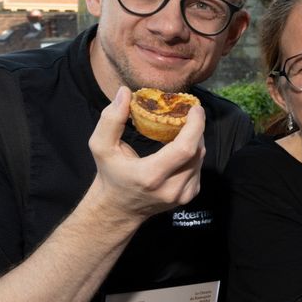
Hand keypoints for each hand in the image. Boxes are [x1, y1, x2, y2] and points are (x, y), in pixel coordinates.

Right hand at [85, 87, 207, 226]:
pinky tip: (181, 146)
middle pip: (197, 152)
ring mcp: (182, 195)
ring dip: (196, 140)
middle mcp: (170, 189)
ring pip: (200, 160)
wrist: (119, 209)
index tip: (195, 108)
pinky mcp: (188, 196)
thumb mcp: (101, 146)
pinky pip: (199, 168)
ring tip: (184, 127)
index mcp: (150, 176)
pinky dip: (193, 153)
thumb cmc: (110, 175)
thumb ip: (110, 119)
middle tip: (188, 112)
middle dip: (196, 129)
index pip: (185, 148)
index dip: (196, 126)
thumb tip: (125, 92)